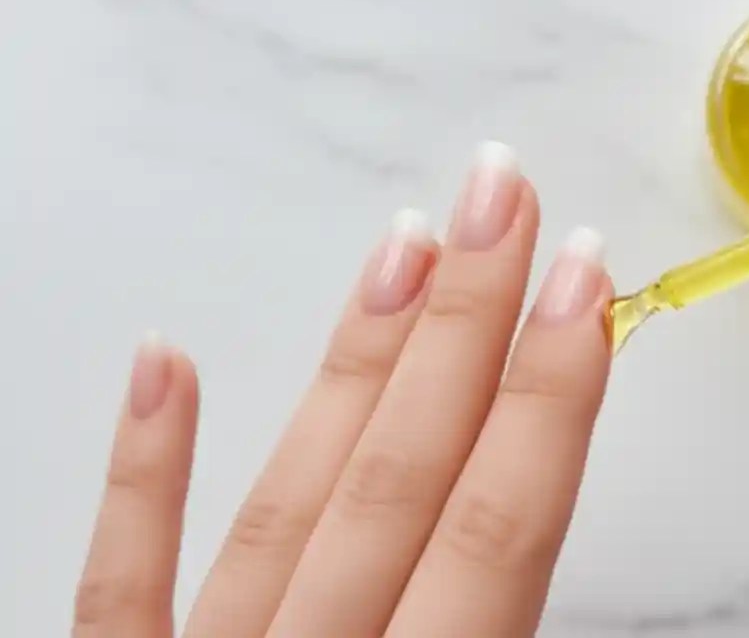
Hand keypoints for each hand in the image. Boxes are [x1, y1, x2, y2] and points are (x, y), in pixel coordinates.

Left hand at [73, 142, 613, 636]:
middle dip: (463, 327)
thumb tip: (545, 517)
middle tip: (500, 196)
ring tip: (406, 241)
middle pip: (400, 481)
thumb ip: (508, 626)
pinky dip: (146, 470)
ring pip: (289, 503)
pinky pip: (123, 582)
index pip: (497, 533)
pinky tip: (165, 363)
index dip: (547, 397)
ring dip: (355, 366)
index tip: (582, 278)